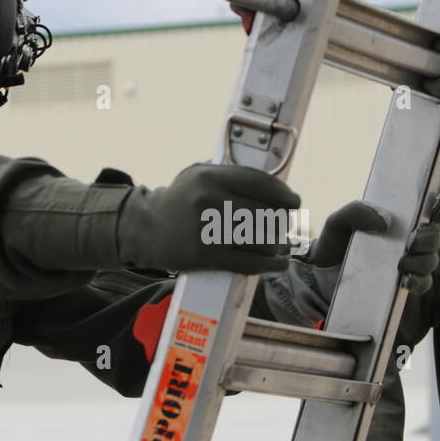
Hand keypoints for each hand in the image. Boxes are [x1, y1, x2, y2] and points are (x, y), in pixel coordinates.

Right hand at [116, 163, 300, 274]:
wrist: (145, 228)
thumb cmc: (182, 201)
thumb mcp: (200, 175)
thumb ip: (233, 177)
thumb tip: (278, 189)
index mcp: (211, 176)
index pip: (260, 183)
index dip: (283, 194)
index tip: (294, 202)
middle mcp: (209, 200)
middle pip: (264, 214)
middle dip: (280, 224)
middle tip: (284, 228)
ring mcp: (207, 229)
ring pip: (261, 240)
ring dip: (277, 246)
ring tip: (280, 246)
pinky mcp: (205, 255)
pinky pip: (249, 262)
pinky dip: (270, 265)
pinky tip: (279, 263)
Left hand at [306, 197, 439, 299]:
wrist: (320, 275)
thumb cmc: (333, 243)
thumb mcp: (339, 221)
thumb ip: (357, 211)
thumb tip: (384, 221)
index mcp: (396, 219)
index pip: (429, 210)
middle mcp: (405, 240)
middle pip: (434, 237)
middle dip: (429, 238)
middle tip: (410, 242)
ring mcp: (405, 263)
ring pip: (431, 260)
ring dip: (422, 261)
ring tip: (401, 264)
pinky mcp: (400, 285)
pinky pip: (422, 284)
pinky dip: (418, 282)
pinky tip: (405, 281)